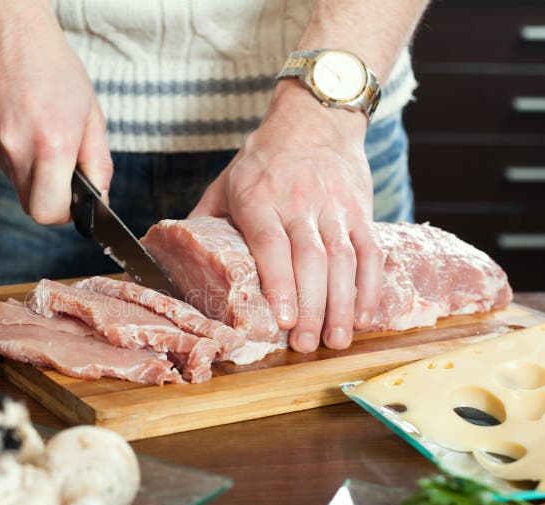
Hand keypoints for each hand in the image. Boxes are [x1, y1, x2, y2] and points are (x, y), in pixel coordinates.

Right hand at [0, 0, 111, 222]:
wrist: (8, 32)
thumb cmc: (56, 69)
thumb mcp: (91, 115)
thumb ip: (98, 163)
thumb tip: (100, 200)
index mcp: (51, 143)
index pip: (49, 212)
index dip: (64, 214)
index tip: (73, 203)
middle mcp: (16, 148)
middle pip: (30, 207)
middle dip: (49, 200)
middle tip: (62, 177)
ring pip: (16, 184)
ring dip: (32, 173)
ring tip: (40, 134)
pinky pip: (1, 163)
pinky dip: (14, 153)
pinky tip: (20, 124)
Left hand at [190, 82, 384, 351]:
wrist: (315, 119)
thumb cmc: (263, 159)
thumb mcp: (226, 183)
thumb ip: (205, 221)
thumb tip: (174, 259)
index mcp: (260, 198)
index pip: (272, 244)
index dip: (279, 283)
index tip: (282, 320)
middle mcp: (300, 203)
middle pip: (310, 259)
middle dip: (311, 307)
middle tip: (306, 345)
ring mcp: (335, 206)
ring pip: (343, 259)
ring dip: (343, 304)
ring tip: (337, 340)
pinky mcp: (361, 209)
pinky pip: (370, 251)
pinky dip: (370, 286)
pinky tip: (365, 316)